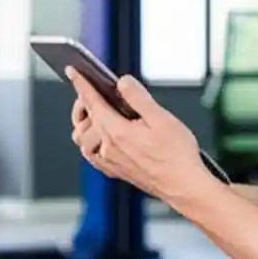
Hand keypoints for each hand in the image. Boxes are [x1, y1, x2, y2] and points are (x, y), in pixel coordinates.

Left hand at [66, 68, 218, 204]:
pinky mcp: (116, 172)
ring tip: (98, 112)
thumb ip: (138, 98)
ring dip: (85, 125)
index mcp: (117, 132)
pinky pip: (92, 156)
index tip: (73, 71)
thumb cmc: (177, 155)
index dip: (81, 84)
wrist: (185, 187)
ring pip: (83, 141)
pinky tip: (103, 137)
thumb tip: (122, 82)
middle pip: (82, 123)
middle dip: (82, 104)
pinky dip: (90, 142)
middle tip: (93, 92)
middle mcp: (108, 149)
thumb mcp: (162, 118)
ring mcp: (110, 162)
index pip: (92, 102)